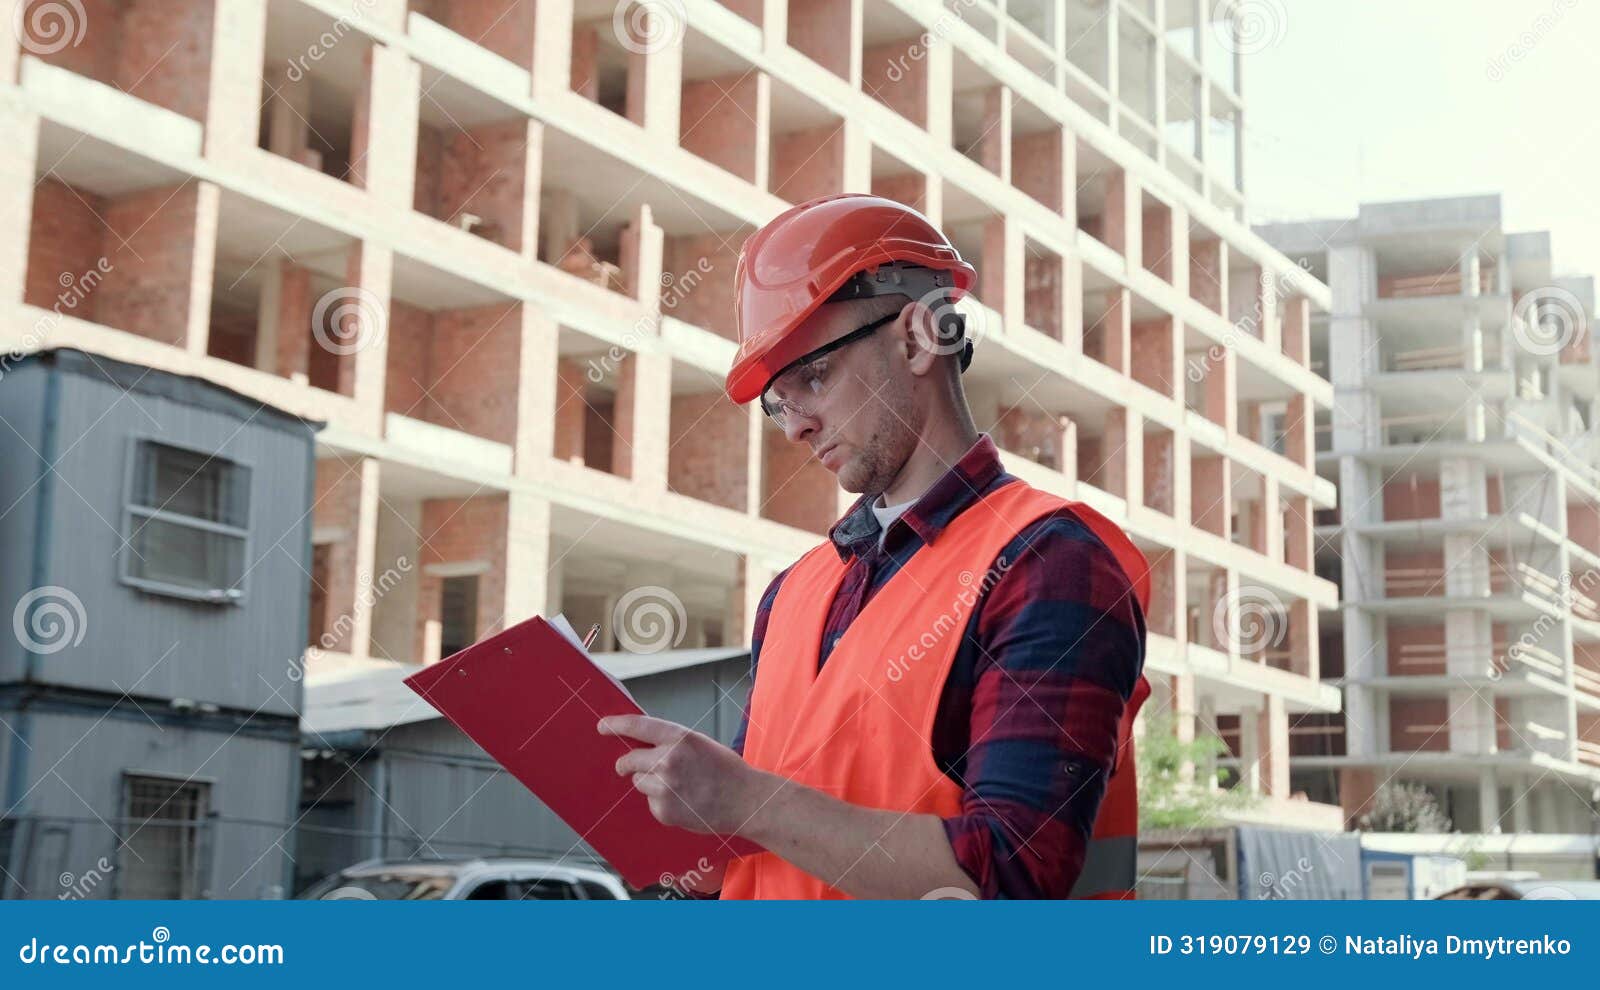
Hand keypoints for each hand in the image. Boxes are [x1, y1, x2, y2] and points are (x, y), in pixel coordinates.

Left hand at [597, 715, 769, 835]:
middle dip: (626, 764)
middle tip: (626, 766)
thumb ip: (671, 742)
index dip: (616, 724)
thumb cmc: (725, 770)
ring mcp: (665, 788)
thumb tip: (641, 744)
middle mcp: (668, 761)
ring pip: (638, 781)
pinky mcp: (664, 810)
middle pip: (629, 760)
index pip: (637, 726)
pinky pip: (650, 801)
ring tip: (677, 786)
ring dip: (649, 782)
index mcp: (679, 738)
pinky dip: (660, 802)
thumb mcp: (699, 743)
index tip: (602, 726)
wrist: (745, 801)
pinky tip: (682, 801)